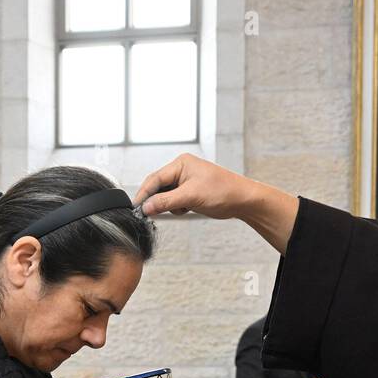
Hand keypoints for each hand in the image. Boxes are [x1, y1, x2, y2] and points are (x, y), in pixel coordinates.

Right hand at [134, 153, 254, 218]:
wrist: (241, 200)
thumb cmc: (222, 191)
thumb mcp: (191, 197)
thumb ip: (166, 202)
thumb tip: (146, 207)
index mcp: (181, 164)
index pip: (155, 178)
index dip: (144, 193)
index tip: (136, 207)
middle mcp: (181, 170)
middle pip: (158, 187)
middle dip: (157, 201)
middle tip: (151, 214)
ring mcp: (185, 182)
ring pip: (165, 196)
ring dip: (169, 206)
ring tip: (184, 208)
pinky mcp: (190, 193)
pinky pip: (174, 202)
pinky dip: (177, 208)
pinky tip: (188, 209)